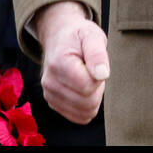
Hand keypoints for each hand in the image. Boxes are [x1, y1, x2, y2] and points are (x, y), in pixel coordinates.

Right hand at [35, 1, 108, 123]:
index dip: (99, 76)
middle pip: (87, 103)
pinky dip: (87, 105)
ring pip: (84, 113)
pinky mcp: (53, 102)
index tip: (95, 63)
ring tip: (88, 77)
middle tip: (93, 70)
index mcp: (59, 64)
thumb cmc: (78, 36)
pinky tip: (83, 88)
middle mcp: (49, 82)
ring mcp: (49, 94)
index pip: (88, 86)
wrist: (59, 36)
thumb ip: (98, 54)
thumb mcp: (92, 35)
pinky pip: (78, 116)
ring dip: (93, 97)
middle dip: (98, 88)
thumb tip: (103, 74)